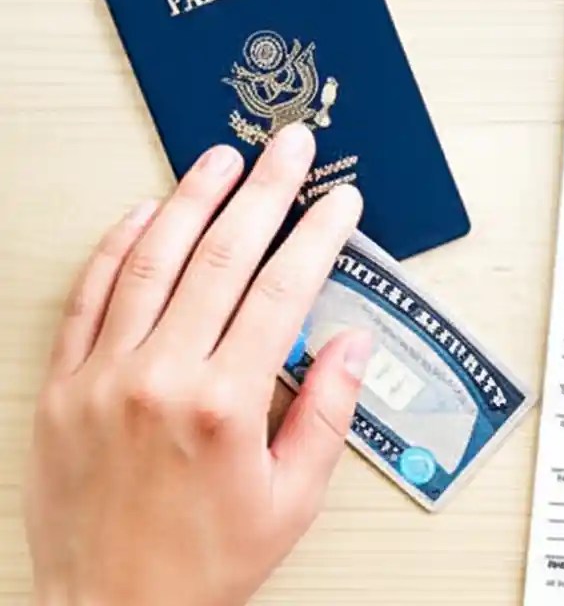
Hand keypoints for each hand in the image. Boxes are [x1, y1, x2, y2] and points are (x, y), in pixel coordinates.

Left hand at [25, 123, 367, 605]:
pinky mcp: (61, 387)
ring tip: (219, 160)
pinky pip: (88, 297)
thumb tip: (350, 345)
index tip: (339, 204)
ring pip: (152, 261)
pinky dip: (116, 248)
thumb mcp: (292, 499)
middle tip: (288, 151)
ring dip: (192, 200)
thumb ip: (325, 412)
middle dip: (265, 192)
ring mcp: (103, 377)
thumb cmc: (202, 566)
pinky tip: (144, 215)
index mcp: (226, 405)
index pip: (284, 290)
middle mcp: (161, 379)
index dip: (318, 236)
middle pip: (224, 257)